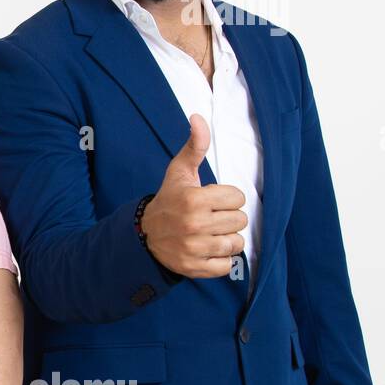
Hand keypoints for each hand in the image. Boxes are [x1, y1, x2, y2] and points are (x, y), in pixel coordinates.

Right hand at [140, 114, 246, 277]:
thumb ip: (195, 145)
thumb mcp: (180, 171)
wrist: (145, 234)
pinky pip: (226, 265)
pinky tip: (207, 249)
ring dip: (227, 239)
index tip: (212, 201)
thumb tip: (198, 117)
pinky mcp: (194, 267)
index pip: (238, 199)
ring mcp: (194, 248)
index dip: (228, 198)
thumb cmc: (169, 199)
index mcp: (194, 199)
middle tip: (211, 217)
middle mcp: (194, 224)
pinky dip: (220, 259)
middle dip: (228, 218)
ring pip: (236, 243)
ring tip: (211, 234)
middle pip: (240, 221)